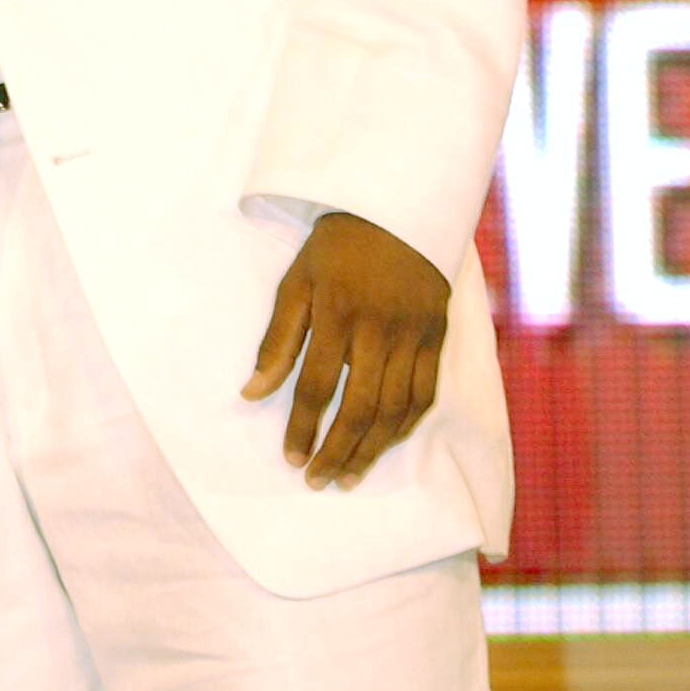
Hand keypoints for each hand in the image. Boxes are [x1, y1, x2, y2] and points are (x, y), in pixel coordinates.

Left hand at [241, 211, 449, 489]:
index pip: (316, 386)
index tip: (291, 458)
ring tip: (348, 476)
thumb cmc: (337, 248)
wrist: (401, 209)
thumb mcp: (296, 283)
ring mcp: (414, 336)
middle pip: (359, 408)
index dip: (302, 428)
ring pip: (395, 409)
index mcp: (337, 315)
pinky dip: (406, 425)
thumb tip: (252, 393)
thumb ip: (276, 341)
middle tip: (318, 481)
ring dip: (371, 449)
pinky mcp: (438, 337)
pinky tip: (386, 443)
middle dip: (337, 452)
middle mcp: (379, 331)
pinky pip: (425, 394)